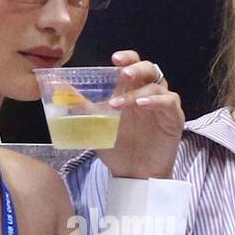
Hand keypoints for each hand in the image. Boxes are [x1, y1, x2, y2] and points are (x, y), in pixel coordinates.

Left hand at [95, 49, 184, 178]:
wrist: (133, 176)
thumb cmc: (118, 149)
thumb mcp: (96, 125)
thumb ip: (82, 107)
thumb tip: (60, 90)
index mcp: (131, 91)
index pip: (132, 65)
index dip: (127, 58)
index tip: (114, 59)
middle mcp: (148, 94)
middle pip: (149, 69)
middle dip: (136, 68)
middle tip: (122, 75)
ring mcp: (162, 106)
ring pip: (157, 85)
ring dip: (137, 92)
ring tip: (119, 104)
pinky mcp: (174, 118)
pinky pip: (169, 102)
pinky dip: (156, 100)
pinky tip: (142, 105)